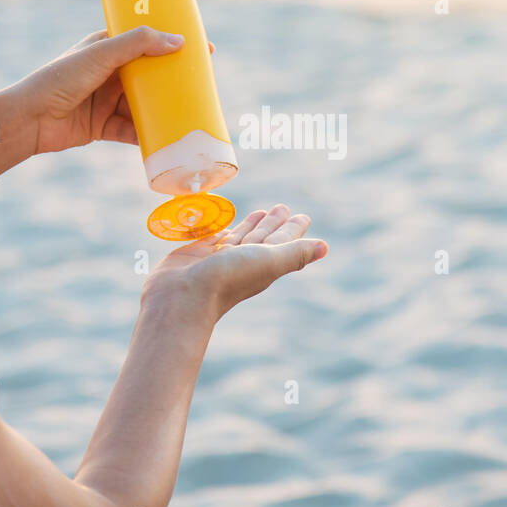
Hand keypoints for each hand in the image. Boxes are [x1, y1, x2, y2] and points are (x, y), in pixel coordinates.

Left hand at [11, 26, 213, 154]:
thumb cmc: (59, 79)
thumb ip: (137, 44)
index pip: (146, 40)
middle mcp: (109, 73)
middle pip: (151, 75)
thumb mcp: (100, 54)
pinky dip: (151, 135)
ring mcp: (107, 101)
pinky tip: (170, 138)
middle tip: (204, 82)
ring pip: (146, 105)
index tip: (202, 49)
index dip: (173, 43)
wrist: (30, 119)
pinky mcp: (104, 127)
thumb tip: (178, 42)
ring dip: (166, 109)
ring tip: (194, 112)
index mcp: (107, 47)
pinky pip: (134, 131)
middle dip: (176, 80)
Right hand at [143, 205, 328, 323]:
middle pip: (264, 237)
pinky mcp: (198, 254)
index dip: (293, 229)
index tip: (302, 216)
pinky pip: (215, 237)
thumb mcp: (267, 262)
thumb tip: (325, 247)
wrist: (181, 299)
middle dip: (274, 223)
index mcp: (264, 263)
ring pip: (242, 237)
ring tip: (262, 212)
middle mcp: (244, 261)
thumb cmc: (227, 279)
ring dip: (252, 225)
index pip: (284, 241)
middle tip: (282, 207)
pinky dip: (224, 230)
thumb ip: (294, 253)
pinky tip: (227, 225)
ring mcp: (221, 259)